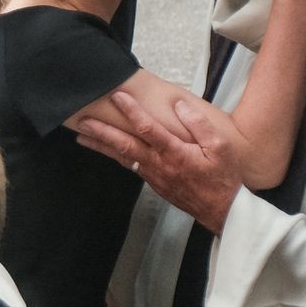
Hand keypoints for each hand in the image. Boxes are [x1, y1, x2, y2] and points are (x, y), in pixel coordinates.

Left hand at [78, 90, 240, 232]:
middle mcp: (160, 164)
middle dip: (102, 131)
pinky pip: (130, 166)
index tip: (118, 96)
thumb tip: (179, 106)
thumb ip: (198, 124)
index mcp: (175, 153)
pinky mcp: (154, 183)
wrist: (222, 211)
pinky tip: (106, 150)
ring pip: (123, 157)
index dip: (131, 111)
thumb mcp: (220, 146)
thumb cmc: (223, 177)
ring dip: (102, 145)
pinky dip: (115, 156)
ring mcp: (154, 175)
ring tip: (82, 136)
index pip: (148, 128)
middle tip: (83, 120)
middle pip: (125, 144)